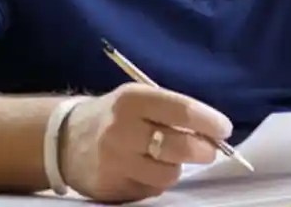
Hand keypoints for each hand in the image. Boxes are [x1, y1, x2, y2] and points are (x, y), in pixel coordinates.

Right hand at [58, 84, 232, 201]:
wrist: (66, 139)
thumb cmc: (115, 116)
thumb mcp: (139, 99)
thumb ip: (173, 111)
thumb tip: (214, 132)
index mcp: (132, 100)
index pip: (182, 111)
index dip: (209, 122)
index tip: (224, 129)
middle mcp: (121, 130)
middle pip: (179, 147)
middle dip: (204, 150)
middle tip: (209, 150)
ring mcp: (114, 162)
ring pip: (167, 175)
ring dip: (176, 168)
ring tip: (167, 158)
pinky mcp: (111, 188)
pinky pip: (149, 190)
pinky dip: (155, 181)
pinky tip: (145, 169)